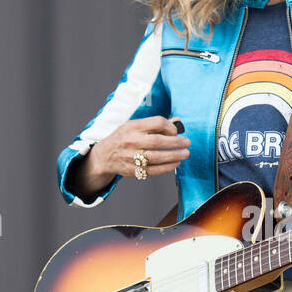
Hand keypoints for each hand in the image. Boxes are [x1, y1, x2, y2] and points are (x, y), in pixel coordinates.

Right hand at [70, 117, 189, 199]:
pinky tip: (175, 163)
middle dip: (176, 142)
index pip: (157, 123)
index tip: (176, 131)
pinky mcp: (132, 170)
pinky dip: (167, 167)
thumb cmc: (124, 138)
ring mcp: (131, 156)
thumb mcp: (135, 126)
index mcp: (133, 126)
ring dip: (174, 155)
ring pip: (156, 157)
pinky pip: (153, 170)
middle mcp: (131, 141)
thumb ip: (156, 124)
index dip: (170, 127)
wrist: (104, 155)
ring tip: (185, 154)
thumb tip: (178, 121)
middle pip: (158, 141)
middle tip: (187, 143)